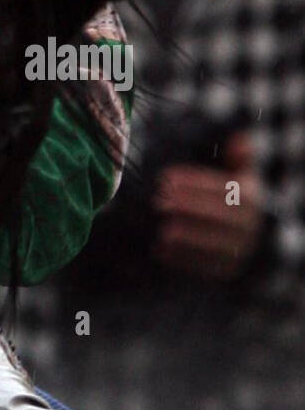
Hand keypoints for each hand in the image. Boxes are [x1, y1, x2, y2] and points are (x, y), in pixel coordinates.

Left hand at [152, 132, 264, 280]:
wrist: (250, 237)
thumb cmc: (233, 194)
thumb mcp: (241, 172)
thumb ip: (239, 155)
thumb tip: (239, 138)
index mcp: (251, 197)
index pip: (224, 189)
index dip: (195, 183)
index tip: (166, 178)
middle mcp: (250, 226)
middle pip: (219, 217)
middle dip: (187, 208)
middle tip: (158, 201)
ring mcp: (240, 250)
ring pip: (214, 245)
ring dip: (186, 238)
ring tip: (161, 230)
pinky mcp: (227, 270)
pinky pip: (206, 267)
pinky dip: (183, 259)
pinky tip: (160, 250)